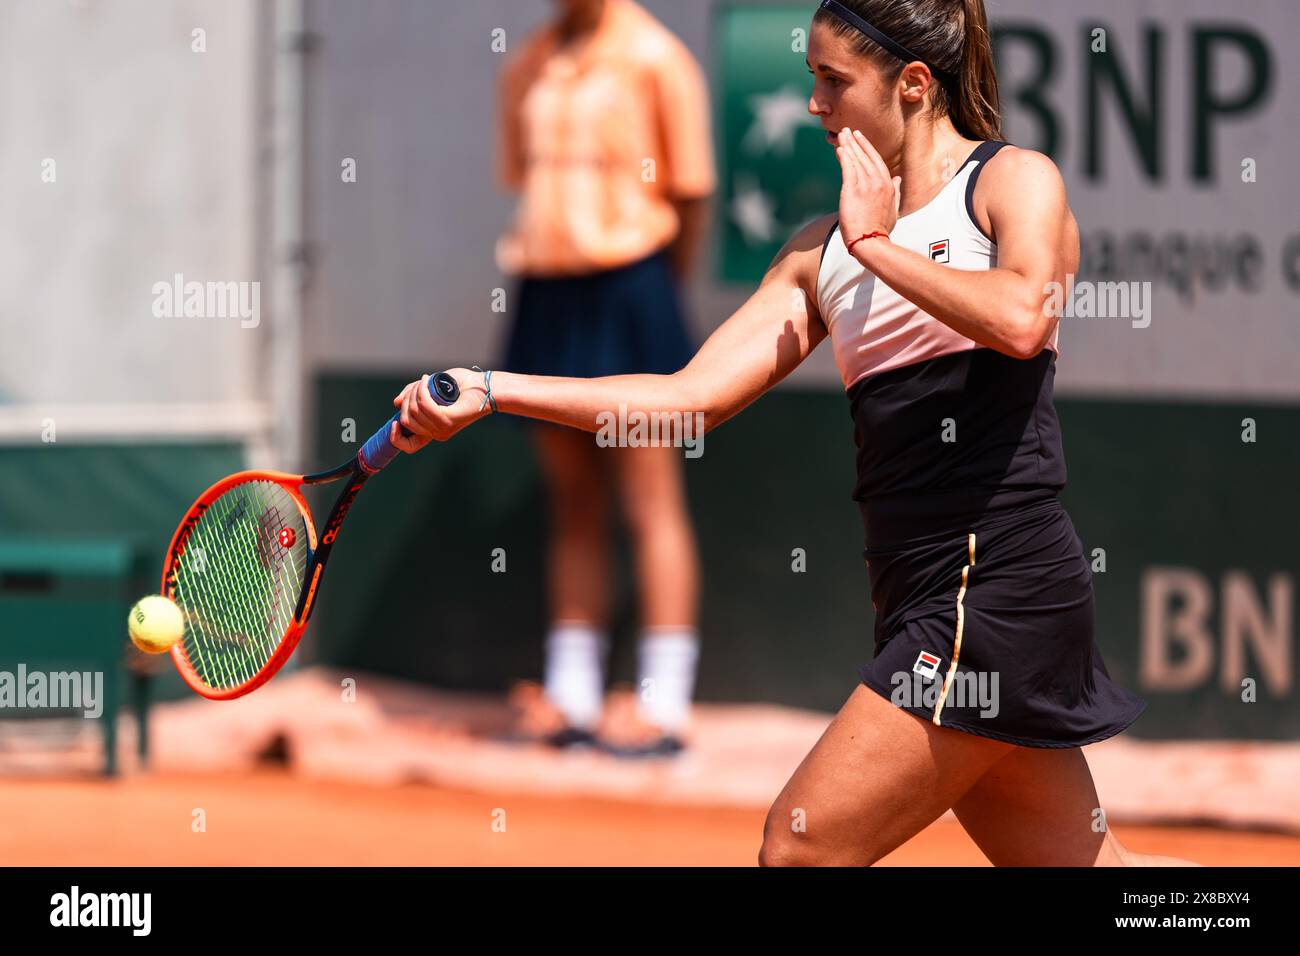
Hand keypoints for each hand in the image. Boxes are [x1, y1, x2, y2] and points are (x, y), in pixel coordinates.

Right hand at [389, 367, 492, 451]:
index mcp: (432, 430)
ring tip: (426, 381)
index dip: (395, 438)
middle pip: (405, 420)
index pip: (408, 447)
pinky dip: (422, 391)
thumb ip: (413, 395)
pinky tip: (427, 381)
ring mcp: (442, 429)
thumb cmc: (461, 386)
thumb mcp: (430, 388)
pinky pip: (424, 406)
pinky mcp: (448, 420)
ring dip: (415, 391)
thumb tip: (396, 403)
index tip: (394, 424)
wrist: (484, 386)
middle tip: (419, 386)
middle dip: (406, 400)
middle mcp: (436, 433)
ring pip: (413, 411)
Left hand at [835, 128, 900, 256]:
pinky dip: (843, 157)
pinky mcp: (852, 190)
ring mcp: (865, 185)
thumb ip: (895, 192)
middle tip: (846, 130)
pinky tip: (839, 148)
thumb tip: (897, 180)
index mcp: (888, 184)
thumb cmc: (880, 229)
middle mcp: (878, 181)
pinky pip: (847, 169)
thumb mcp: (893, 208)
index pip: (876, 160)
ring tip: (840, 135)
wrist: (871, 242)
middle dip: (855, 142)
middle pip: (864, 156)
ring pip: (855, 160)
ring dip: (847, 145)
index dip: (866, 147)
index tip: (859, 137)